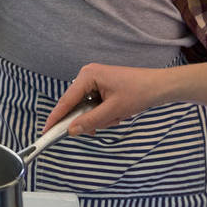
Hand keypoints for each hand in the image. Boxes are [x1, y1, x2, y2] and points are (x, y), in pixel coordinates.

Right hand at [42, 63, 172, 135]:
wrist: (160, 86)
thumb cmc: (139, 93)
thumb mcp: (113, 111)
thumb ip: (90, 121)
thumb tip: (71, 131)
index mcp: (87, 76)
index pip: (66, 101)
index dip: (56, 117)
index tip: (45, 131)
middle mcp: (87, 76)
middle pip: (76, 105)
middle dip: (89, 119)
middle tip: (103, 125)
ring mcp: (95, 81)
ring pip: (86, 108)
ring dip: (100, 118)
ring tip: (117, 117)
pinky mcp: (102, 87)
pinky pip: (94, 105)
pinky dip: (104, 114)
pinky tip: (118, 114)